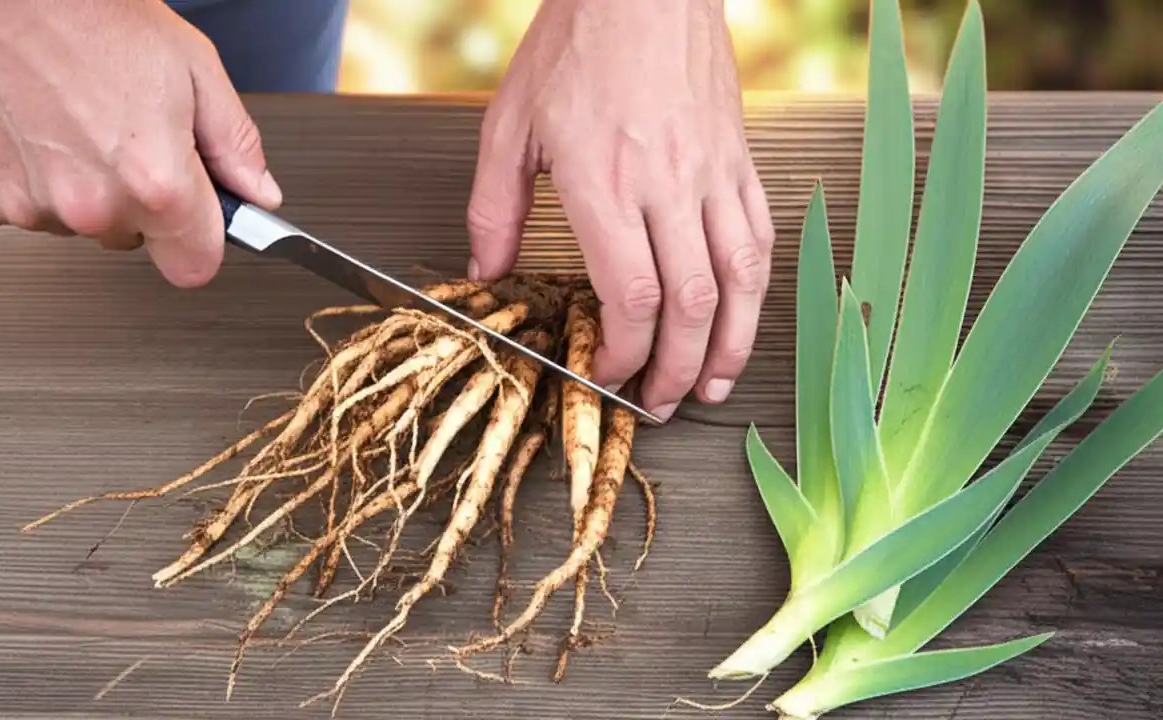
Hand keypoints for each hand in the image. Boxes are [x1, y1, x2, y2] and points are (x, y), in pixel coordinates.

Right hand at [0, 0, 281, 286]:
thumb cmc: (82, 10)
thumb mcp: (192, 64)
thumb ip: (234, 143)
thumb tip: (257, 192)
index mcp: (155, 183)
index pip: (195, 267)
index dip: (197, 238)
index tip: (193, 215)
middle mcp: (90, 205)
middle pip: (129, 238)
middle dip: (134, 199)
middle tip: (120, 131)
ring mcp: (27, 207)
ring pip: (71, 220)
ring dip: (74, 183)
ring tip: (66, 115)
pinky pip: (13, 206)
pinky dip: (22, 174)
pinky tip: (25, 122)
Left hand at [466, 0, 773, 419]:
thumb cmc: (577, 45)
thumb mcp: (510, 125)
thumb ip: (494, 209)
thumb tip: (485, 273)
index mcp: (606, 185)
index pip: (633, 298)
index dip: (626, 354)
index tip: (609, 374)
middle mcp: (668, 187)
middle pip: (691, 306)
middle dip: (678, 369)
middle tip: (663, 402)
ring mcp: (713, 175)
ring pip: (740, 281)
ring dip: (730, 344)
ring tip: (714, 383)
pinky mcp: (740, 160)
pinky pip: (759, 237)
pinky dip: (754, 289)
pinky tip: (741, 315)